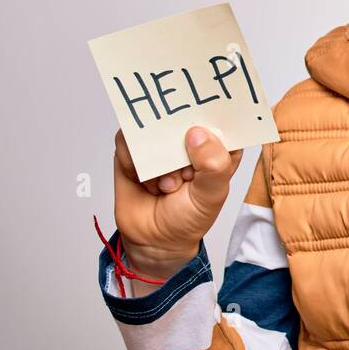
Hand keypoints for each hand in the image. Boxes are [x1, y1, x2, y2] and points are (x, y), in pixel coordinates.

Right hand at [112, 125, 243, 276]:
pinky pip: (128, 141)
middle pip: (183, 114)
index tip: (209, 112)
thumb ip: (213, 165)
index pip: (220, 115)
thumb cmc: (189, 216)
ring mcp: (160, 143)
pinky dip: (136, 165)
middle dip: (182, 139)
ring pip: (153, 129)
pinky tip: (148, 185)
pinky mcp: (133, 149)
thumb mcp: (212, 194)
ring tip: (168, 186)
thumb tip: (197, 133)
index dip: (216, 109)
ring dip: (159, 160)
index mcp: (217, 146)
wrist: (154, 240)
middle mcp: (188, 139)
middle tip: (185, 173)